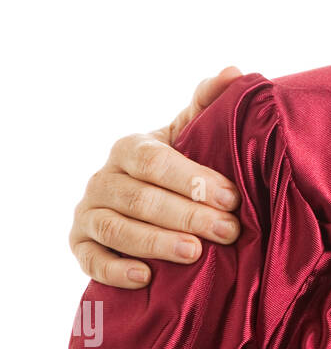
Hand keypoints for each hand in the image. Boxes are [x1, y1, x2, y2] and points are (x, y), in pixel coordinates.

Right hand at [70, 67, 244, 288]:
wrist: (144, 204)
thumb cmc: (177, 166)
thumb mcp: (190, 134)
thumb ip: (208, 105)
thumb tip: (233, 71)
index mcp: (130, 148)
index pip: (156, 161)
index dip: (193, 179)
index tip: (232, 198)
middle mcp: (102, 178)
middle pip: (140, 198)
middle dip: (187, 215)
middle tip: (228, 231)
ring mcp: (87, 213)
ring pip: (116, 229)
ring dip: (156, 242)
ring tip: (195, 253)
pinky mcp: (80, 246)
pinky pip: (90, 260)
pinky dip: (115, 270)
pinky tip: (145, 277)